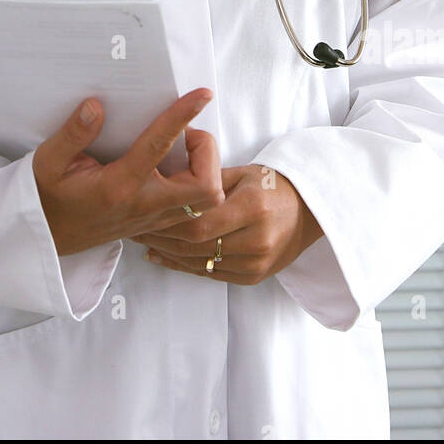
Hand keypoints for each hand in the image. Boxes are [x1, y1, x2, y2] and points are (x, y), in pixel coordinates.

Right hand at [32, 90, 223, 257]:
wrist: (45, 235)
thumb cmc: (47, 195)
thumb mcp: (49, 160)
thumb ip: (73, 133)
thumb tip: (96, 106)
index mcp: (118, 186)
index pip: (159, 147)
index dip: (183, 116)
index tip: (202, 95)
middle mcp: (143, 205)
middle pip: (206, 187)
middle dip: (207, 152)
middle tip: (186, 133)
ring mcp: (153, 219)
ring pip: (207, 202)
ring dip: (206, 169)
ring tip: (182, 148)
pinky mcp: (156, 225)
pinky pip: (195, 209)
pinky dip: (197, 184)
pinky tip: (176, 166)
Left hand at [128, 164, 323, 284]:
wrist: (310, 211)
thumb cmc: (273, 185)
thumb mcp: (243, 174)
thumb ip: (208, 178)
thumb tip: (169, 166)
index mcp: (253, 209)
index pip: (200, 222)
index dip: (167, 221)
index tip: (142, 212)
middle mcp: (256, 240)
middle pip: (197, 245)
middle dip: (161, 237)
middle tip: (133, 226)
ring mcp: (256, 263)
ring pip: (200, 263)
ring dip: (167, 253)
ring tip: (142, 239)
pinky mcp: (253, 277)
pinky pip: (211, 274)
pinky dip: (183, 265)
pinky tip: (160, 255)